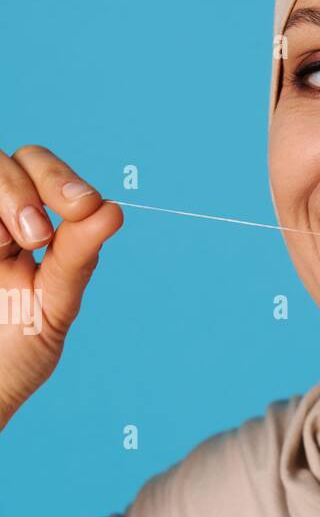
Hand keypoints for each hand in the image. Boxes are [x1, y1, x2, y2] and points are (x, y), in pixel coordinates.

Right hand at [0, 145, 122, 428]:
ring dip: (5, 196)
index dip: (59, 178)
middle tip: (37, 237)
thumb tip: (112, 211)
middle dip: (25, 188)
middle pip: (5, 161)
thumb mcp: (52, 305)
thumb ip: (76, 257)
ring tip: (7, 247)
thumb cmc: (12, 356)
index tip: (84, 206)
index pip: (38, 169)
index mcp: (22, 224)